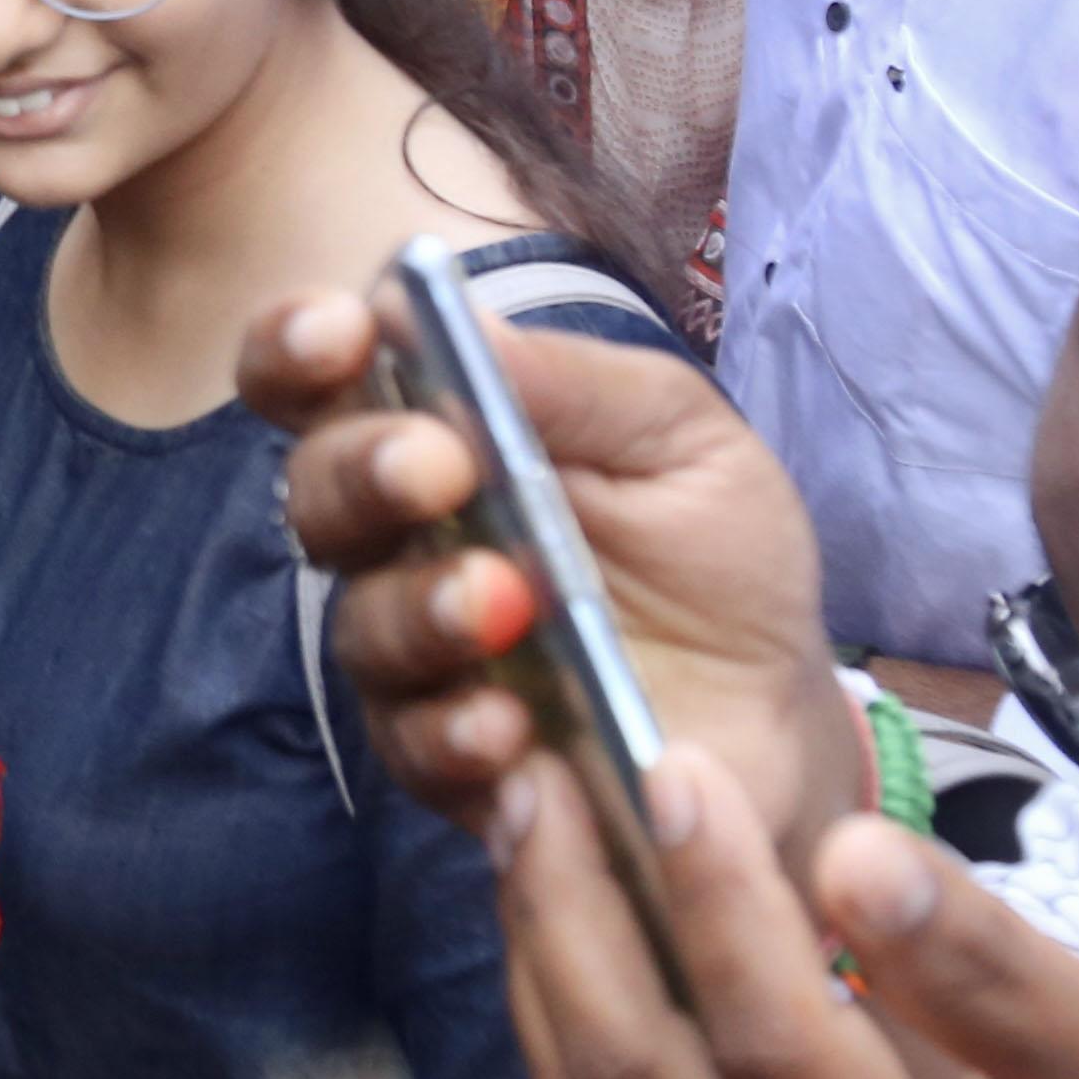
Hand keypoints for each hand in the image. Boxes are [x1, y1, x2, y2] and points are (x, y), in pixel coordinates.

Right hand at [249, 293, 856, 874]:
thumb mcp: (682, 442)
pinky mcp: (445, 757)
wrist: (779, 714)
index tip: (344, 332)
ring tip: (502, 602)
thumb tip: (462, 321)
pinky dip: (453, 731)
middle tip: (438, 467)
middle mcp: (399, 536)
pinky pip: (411, 745)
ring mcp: (414, 651)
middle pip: (316, 493)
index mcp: (436, 431)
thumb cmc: (715, 556)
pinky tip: (508, 724)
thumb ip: (576, 386)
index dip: (299, 345)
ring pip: (359, 624)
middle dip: (363, 470)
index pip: (318, 376)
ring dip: (420, 607)